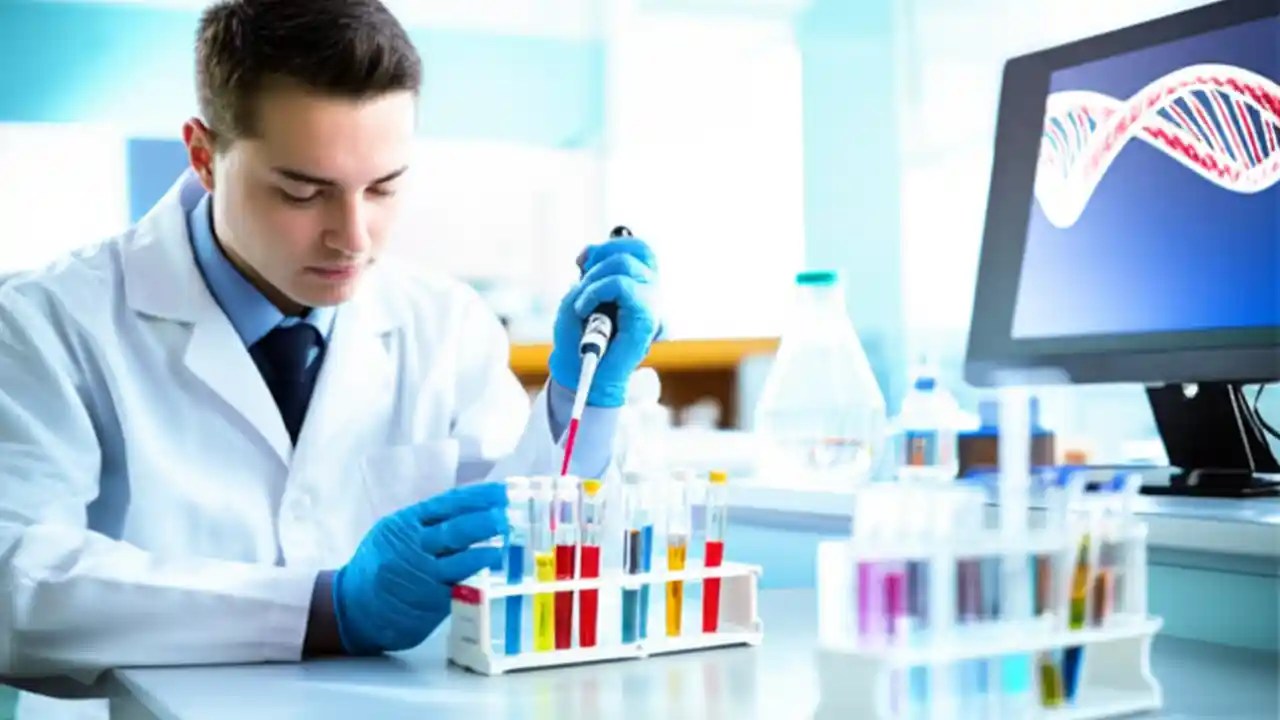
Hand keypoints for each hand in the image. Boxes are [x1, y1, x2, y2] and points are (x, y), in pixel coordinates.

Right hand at [333, 482, 507, 653]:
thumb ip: (425, 523)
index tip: (502, 491)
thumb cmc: (378, 566)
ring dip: (486, 549)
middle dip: (484, 520)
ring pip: (459, 559)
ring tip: (507, 541)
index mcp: (404, 524)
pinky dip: (478, 577)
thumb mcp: (393, 534)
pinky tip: (493, 571)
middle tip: (509, 514)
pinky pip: (459, 586)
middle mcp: (412, 547)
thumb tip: (471, 509)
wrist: (353, 608)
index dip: (478, 497)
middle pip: (454, 529)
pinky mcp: (429, 602)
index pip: (447, 504)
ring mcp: (421, 575)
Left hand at [549, 238, 661, 407]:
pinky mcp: (648, 317)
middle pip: (638, 248)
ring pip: (625, 264)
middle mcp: (649, 292)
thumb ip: (586, 273)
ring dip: (592, 280)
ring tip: (581, 304)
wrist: (579, 373)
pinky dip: (594, 292)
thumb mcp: (575, 296)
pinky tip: (583, 310)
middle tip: (582, 281)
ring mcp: (651, 304)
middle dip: (601, 256)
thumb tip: (593, 257)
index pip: (640, 248)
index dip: (612, 244)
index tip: (582, 261)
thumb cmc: (577, 339)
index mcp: (638, 285)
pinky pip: (621, 285)